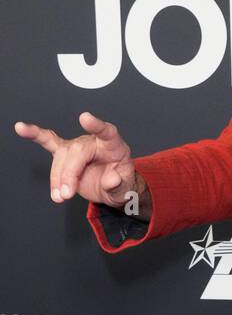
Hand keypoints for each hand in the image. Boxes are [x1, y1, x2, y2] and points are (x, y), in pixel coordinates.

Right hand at [14, 112, 144, 212]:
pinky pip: (48, 141)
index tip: (85, 118)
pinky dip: (34, 135)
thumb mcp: (127, 189)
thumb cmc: (121, 184)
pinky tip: (22, 129)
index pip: (106, 132)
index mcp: (113, 145)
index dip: (95, 125)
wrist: (113, 189)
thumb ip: (120, 184)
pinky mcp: (65, 154)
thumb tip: (111, 179)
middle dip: (68, 174)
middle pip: (76, 152)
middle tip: (65, 194)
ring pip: (61, 157)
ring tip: (59, 196)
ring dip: (57, 177)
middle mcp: (93, 142)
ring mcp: (78, 146)